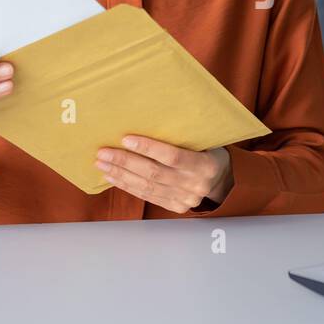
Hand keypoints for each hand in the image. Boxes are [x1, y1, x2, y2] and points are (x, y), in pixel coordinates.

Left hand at [95, 136, 233, 213]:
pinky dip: (127, 186)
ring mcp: (184, 199)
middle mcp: (194, 184)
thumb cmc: (208, 152)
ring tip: (102, 163)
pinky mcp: (175, 207)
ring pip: (147, 186)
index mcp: (205, 165)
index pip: (173, 156)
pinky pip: (147, 196)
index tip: (126, 139)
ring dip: (121, 175)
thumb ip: (183, 135)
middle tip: (103, 152)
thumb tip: (147, 116)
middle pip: (154, 173)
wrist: (221, 180)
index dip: (148, 148)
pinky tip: (113, 177)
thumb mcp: (204, 141)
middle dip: (125, 162)